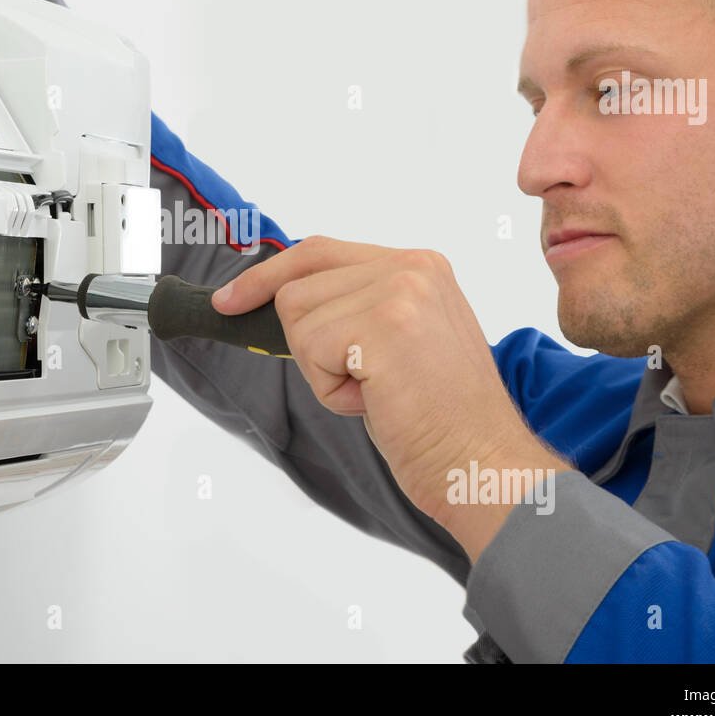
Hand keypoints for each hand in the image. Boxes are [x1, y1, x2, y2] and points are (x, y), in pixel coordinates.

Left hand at [212, 236, 564, 556]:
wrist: (484, 464)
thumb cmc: (441, 419)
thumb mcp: (404, 340)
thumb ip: (361, 306)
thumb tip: (289, 301)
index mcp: (420, 265)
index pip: (319, 252)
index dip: (269, 275)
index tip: (231, 300)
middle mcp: (412, 266)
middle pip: (298, 286)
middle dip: (308, 344)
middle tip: (363, 382)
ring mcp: (399, 292)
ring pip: (297, 318)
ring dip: (324, 370)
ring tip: (380, 391)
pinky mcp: (383, 326)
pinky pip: (309, 351)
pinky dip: (331, 391)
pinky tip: (378, 401)